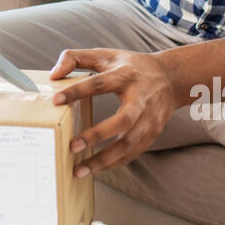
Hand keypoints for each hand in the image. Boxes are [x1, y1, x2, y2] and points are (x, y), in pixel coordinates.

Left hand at [49, 48, 181, 176]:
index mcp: (125, 75)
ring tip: (79, 169)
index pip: (99, 83)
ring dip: (104, 159)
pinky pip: (133, 152)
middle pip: (122, 120)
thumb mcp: (105, 55)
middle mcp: (140, 98)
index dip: (77, 91)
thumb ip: (75, 58)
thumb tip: (53, 76)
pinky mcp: (153, 132)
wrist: (171, 78)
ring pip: (129, 143)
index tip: (56, 100)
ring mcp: (149, 118)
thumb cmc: (131, 66)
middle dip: (97, 135)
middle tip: (72, 146)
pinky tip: (97, 168)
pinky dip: (115, 163)